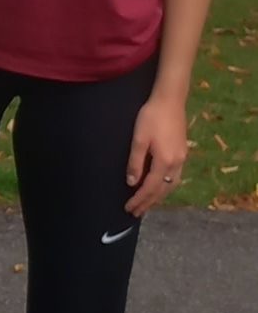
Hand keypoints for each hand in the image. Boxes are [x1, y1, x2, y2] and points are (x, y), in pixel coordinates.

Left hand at [125, 89, 187, 214]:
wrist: (170, 100)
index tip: (129, 208)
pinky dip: (166, 187)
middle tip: (136, 212)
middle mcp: (176, 164)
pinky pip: (175, 178)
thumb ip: (135, 162)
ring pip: (171, 186)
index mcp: (164, 162)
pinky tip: (160, 187)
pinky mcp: (183, 152)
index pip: (149, 187)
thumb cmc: (151, 117)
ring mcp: (182, 159)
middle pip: (162, 190)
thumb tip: (131, 182)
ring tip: (147, 204)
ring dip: (158, 197)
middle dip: (148, 202)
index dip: (139, 199)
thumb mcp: (139, 139)